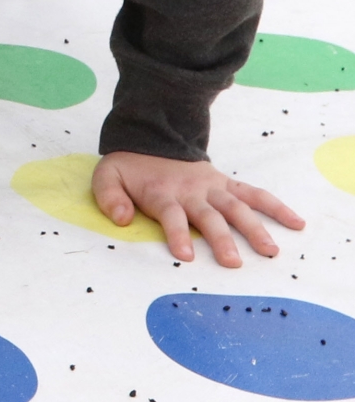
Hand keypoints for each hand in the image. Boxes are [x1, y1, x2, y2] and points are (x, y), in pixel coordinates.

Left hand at [93, 152, 304, 267]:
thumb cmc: (130, 168)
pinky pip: (254, 194)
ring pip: (236, 208)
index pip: (171, 215)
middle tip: (233, 262)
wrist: (151, 138)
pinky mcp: (227, 184)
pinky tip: (296, 223)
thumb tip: (121, 218)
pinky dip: (276, 207)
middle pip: (208, 216)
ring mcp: (212, 187)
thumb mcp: (106, 176)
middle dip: (220, 239)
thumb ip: (109, 197)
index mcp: (162, 193)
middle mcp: (190, 191)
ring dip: (254, 228)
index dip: (177, 234)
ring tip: (270, 250)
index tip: (185, 255)